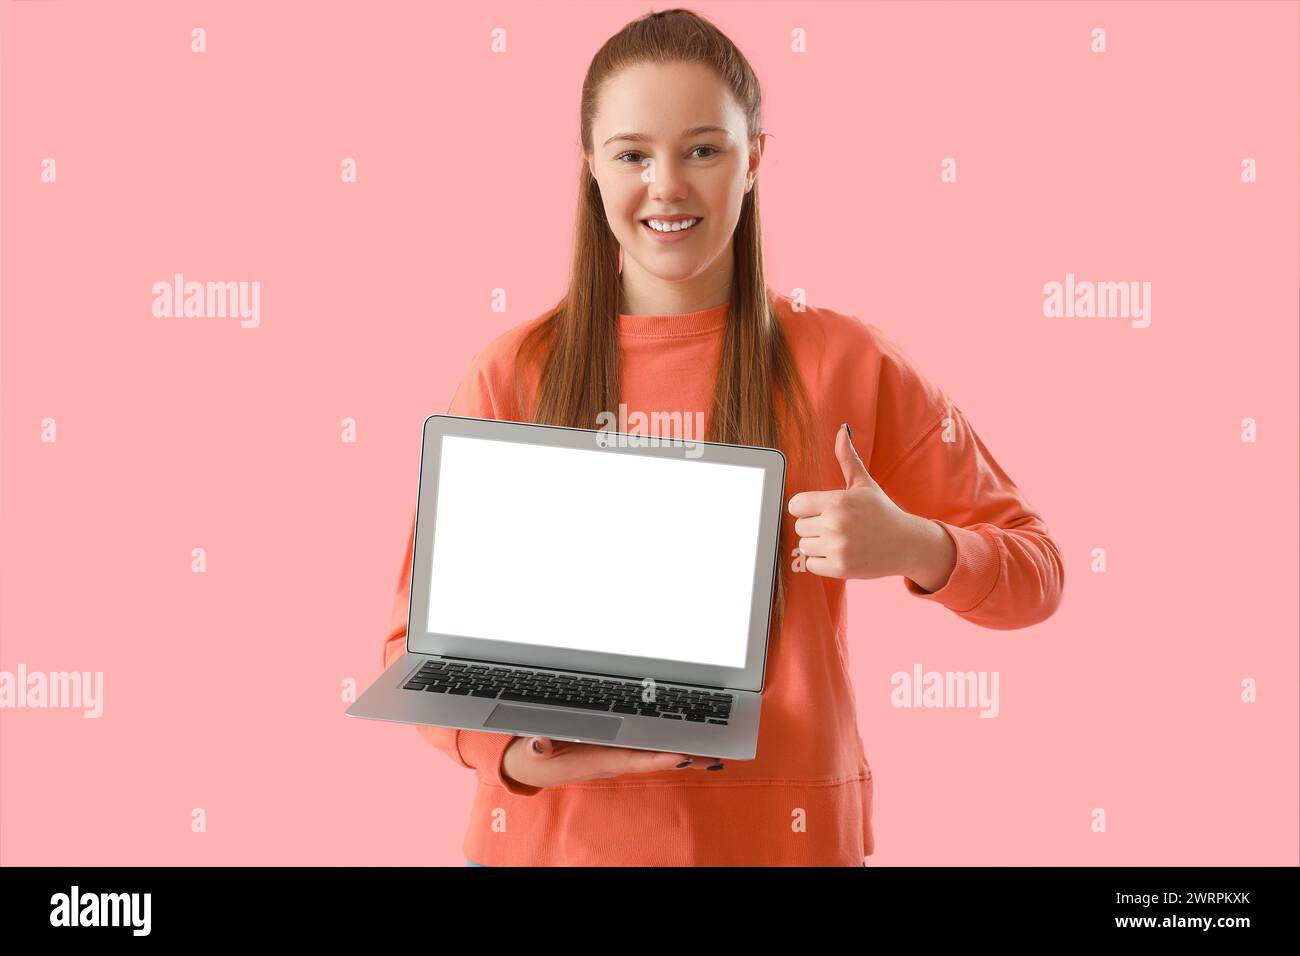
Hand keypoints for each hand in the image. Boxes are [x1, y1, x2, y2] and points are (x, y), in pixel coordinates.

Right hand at [502, 735, 723, 788]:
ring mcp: (620, 757)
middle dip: (685, 758)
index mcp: (600, 760)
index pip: (634, 758)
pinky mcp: (620, 752)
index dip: (659, 758)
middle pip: (656, 759)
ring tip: (715, 752)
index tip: (682, 755)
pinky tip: (693, 748)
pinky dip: (673, 750)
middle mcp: (616, 760)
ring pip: (658, 755)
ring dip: (686, 755)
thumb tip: (540, 742)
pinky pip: (651, 752)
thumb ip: (537, 746)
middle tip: (716, 755)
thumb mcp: (533, 751)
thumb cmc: (538, 757)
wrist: (535, 767)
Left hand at [786, 423, 949, 583]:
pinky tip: (840, 553)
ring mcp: (838, 547)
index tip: (821, 510)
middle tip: (836, 526)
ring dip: (817, 545)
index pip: (795, 505)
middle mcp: (836, 524)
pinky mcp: (839, 568)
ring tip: (839, 540)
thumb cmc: (882, 512)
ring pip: (804, 546)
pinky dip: (822, 562)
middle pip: (799, 526)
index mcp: (838, 501)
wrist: (907, 544)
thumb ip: (848, 458)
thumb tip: (842, 430)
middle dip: (814, 526)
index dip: (806, 508)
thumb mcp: (864, 484)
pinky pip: (811, 565)